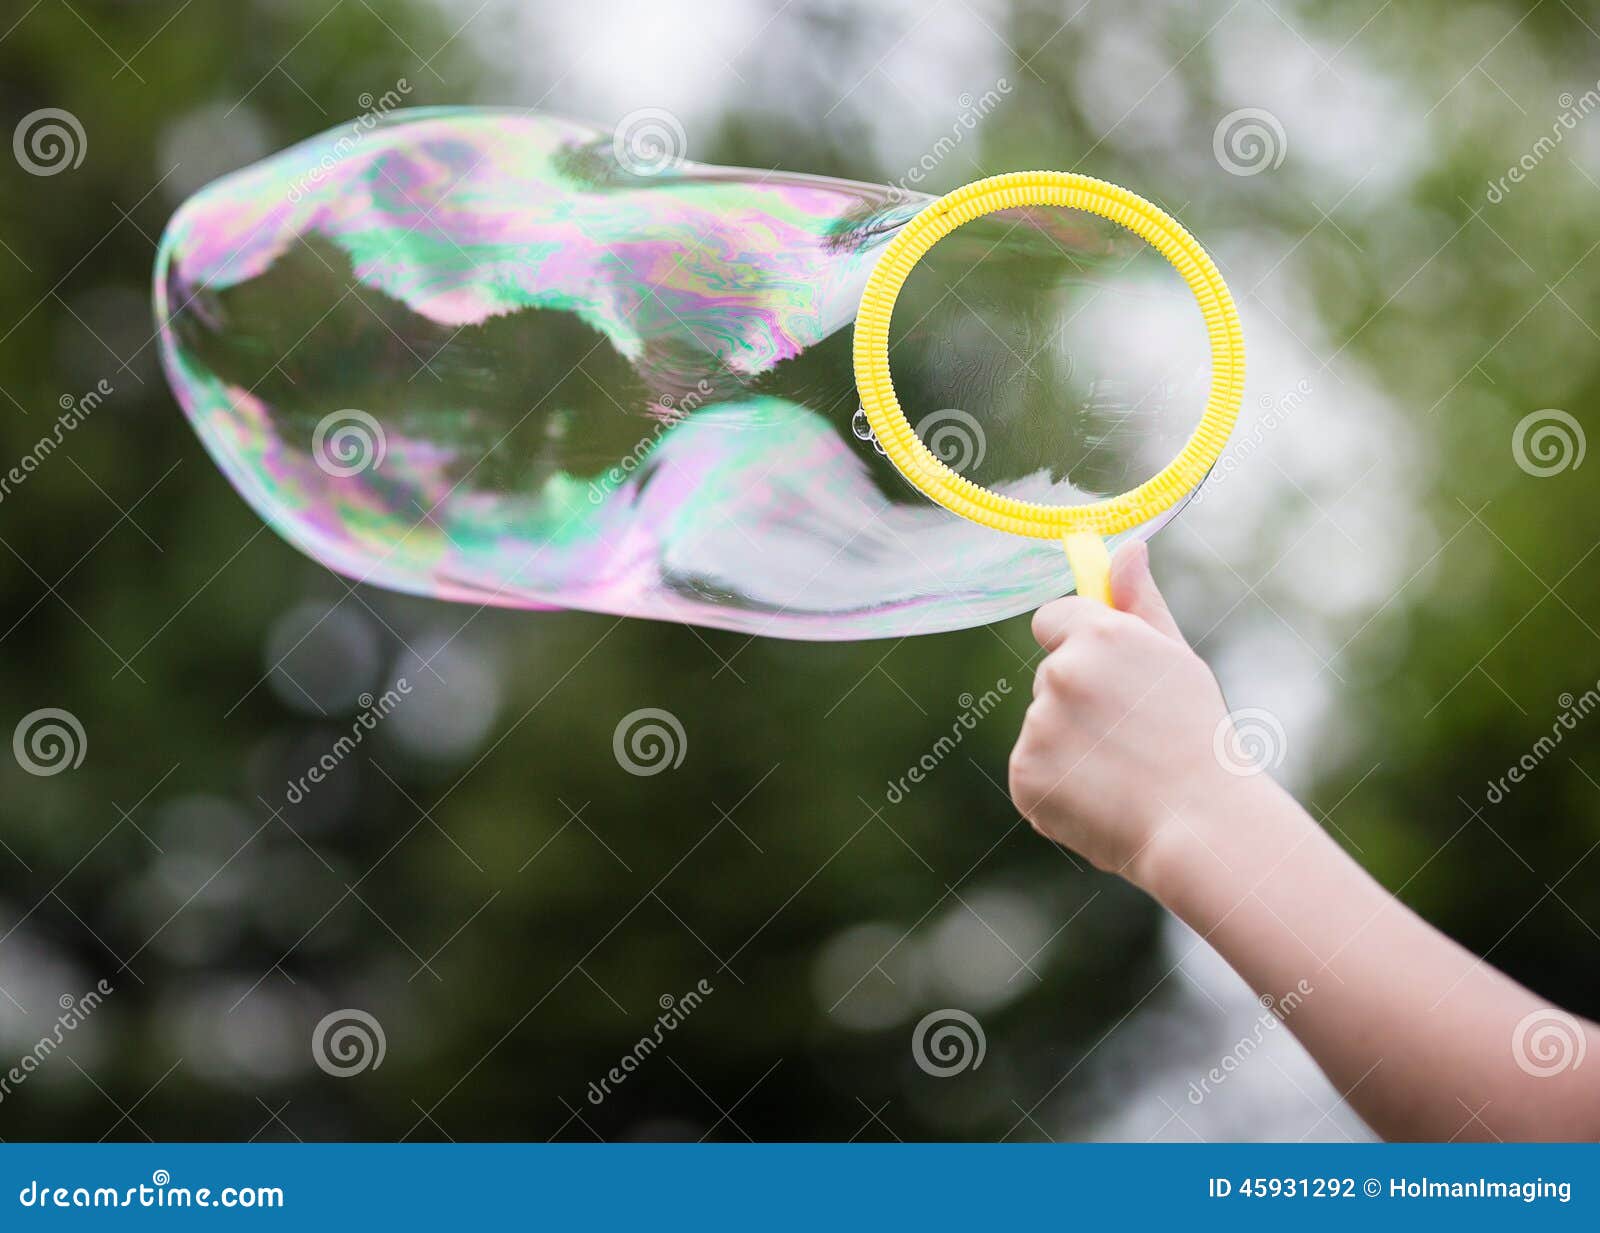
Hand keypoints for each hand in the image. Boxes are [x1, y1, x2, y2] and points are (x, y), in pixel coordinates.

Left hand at [1008, 541, 1257, 885]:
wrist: (1200, 825)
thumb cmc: (1196, 739)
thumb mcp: (1176, 661)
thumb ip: (1141, 604)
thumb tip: (1127, 548)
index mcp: (1099, 635)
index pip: (1052, 619)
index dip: (1075, 643)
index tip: (1102, 670)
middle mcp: (1060, 674)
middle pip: (1049, 677)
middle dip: (1079, 701)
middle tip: (1131, 736)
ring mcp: (1037, 727)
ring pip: (1043, 726)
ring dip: (1069, 745)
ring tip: (1122, 773)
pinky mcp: (1024, 775)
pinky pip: (1033, 770)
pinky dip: (1058, 785)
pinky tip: (1100, 798)